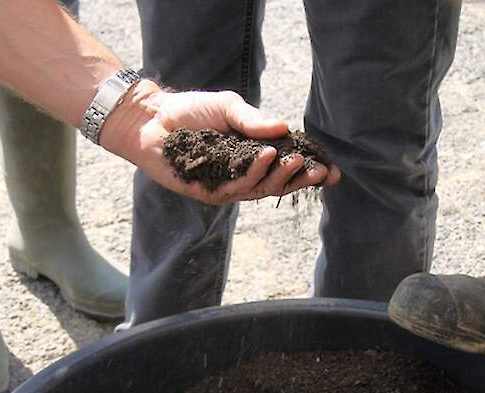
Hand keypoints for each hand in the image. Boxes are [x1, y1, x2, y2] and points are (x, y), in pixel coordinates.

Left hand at [101, 82, 339, 204]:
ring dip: (281, 176)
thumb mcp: (229, 107)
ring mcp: (227, 186)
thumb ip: (254, 120)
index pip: (286, 167)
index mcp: (253, 157)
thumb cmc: (190, 111)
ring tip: (296, 160)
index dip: (309, 172)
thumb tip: (284, 128)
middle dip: (301, 179)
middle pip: (279, 184)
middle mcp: (243, 174)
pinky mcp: (210, 192)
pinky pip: (238, 187)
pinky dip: (255, 172)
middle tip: (319, 170)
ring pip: (262, 189)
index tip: (332, 172)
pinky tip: (266, 156)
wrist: (152, 119)